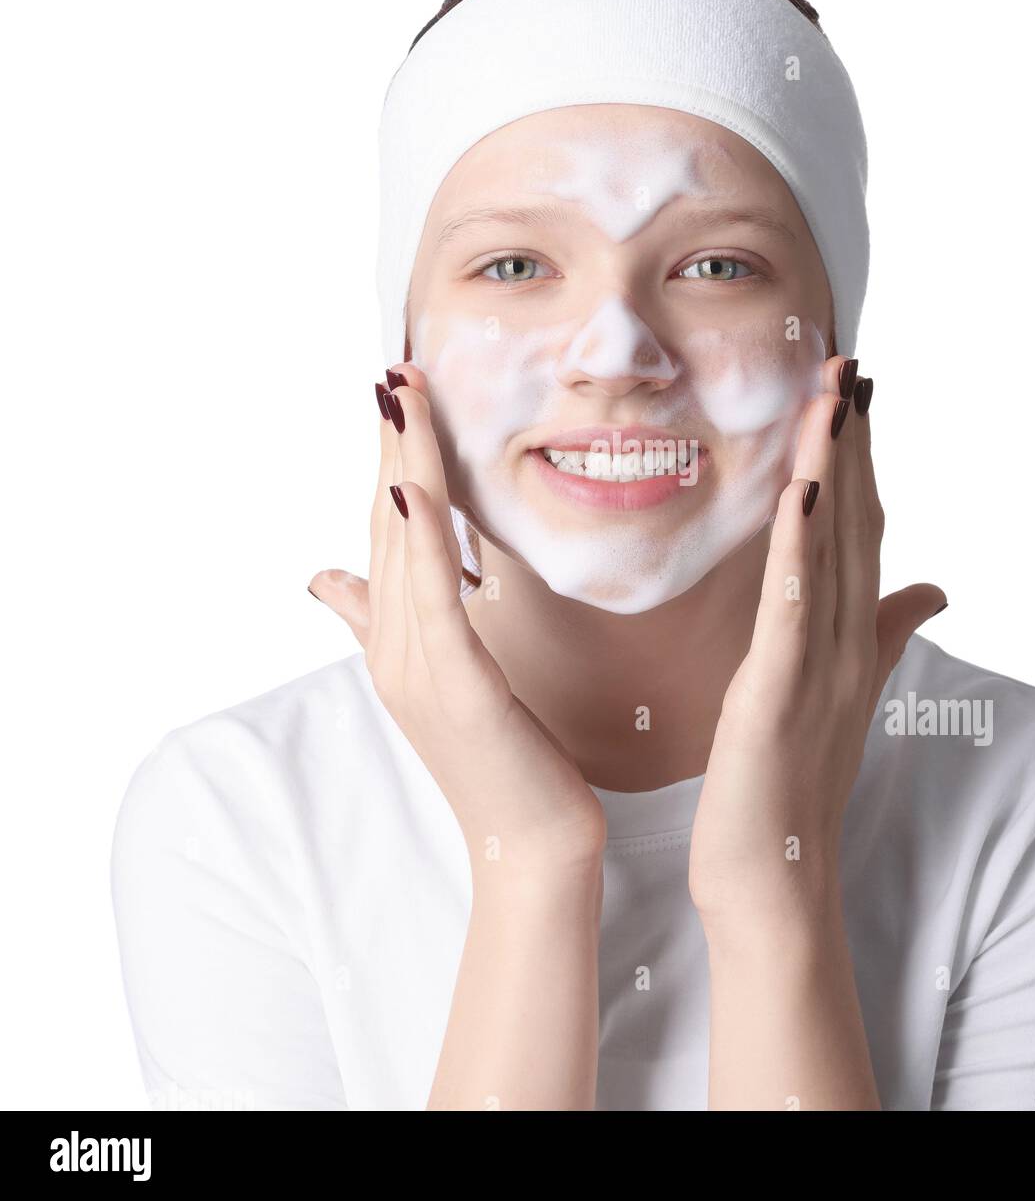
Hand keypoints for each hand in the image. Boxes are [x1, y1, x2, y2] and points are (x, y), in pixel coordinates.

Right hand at [310, 363, 606, 884]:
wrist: (527, 846)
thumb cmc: (500, 763)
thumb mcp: (443, 682)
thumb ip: (382, 626)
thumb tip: (325, 578)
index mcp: (396, 642)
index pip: (387, 534)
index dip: (388, 462)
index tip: (394, 398)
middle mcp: (395, 647)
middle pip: (386, 526)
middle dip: (391, 444)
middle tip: (392, 370)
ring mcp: (417, 667)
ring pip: (404, 546)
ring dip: (402, 464)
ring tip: (400, 394)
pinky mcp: (455, 685)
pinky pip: (432, 598)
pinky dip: (419, 539)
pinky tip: (413, 485)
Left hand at [688, 358, 945, 932]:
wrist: (773, 874)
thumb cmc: (795, 782)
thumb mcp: (844, 694)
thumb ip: (887, 634)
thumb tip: (934, 587)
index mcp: (852, 635)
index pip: (863, 529)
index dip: (862, 458)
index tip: (855, 392)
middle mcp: (848, 639)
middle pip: (857, 522)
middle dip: (852, 441)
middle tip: (850, 363)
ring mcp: (822, 663)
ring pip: (831, 548)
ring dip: (832, 468)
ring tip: (831, 398)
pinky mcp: (782, 689)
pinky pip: (795, 604)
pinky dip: (801, 543)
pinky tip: (803, 489)